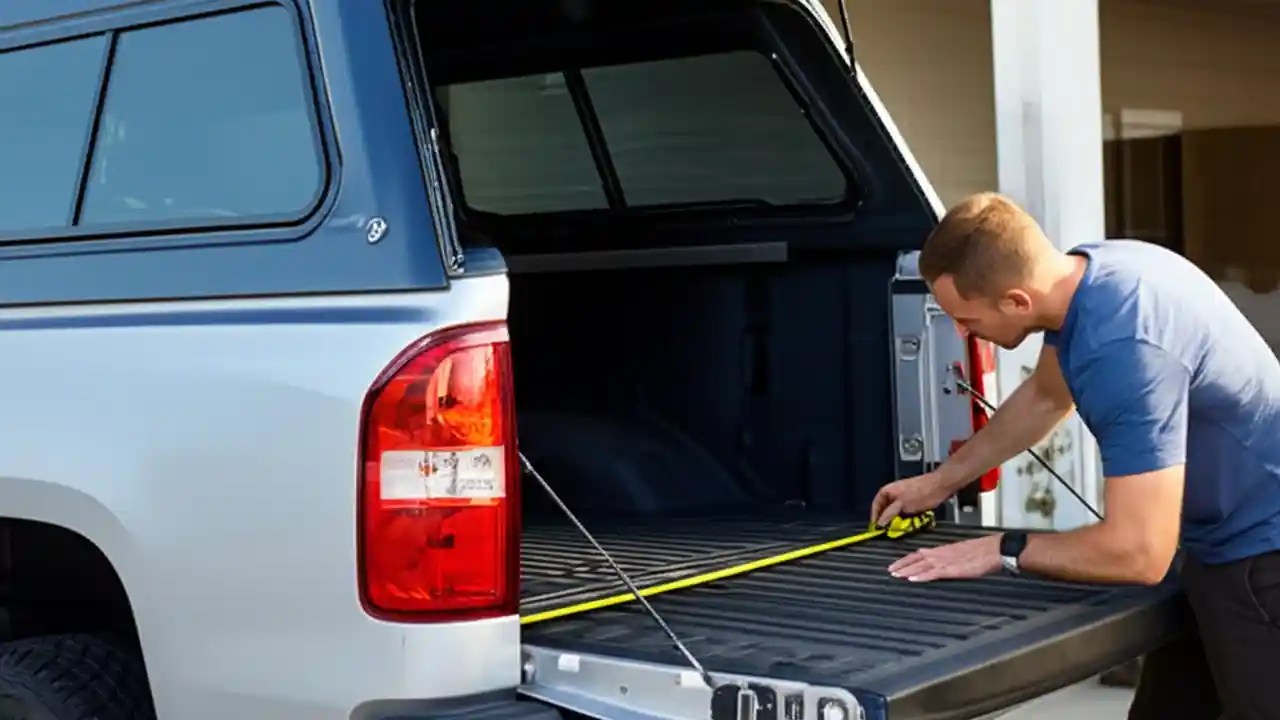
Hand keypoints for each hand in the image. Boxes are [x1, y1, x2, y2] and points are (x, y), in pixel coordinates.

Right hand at [870, 471, 951, 527]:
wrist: (940, 487)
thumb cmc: (921, 491)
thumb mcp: (901, 505)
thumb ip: (888, 515)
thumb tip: (879, 524)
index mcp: (887, 491)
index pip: (875, 508)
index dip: (876, 519)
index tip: (877, 531)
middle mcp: (893, 495)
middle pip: (887, 513)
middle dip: (890, 522)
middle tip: (893, 531)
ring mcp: (903, 499)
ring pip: (898, 515)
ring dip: (902, 522)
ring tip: (907, 526)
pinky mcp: (913, 504)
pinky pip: (907, 515)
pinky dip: (910, 520)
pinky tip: (915, 522)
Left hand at [887, 534, 1002, 582]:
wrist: (994, 549)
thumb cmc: (981, 550)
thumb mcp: (959, 550)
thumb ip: (945, 554)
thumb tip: (933, 556)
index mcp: (942, 549)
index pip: (919, 554)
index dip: (906, 559)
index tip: (895, 564)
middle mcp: (940, 554)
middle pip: (916, 559)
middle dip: (902, 565)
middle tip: (889, 571)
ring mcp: (945, 561)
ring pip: (921, 566)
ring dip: (907, 570)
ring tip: (896, 575)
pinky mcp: (952, 569)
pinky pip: (934, 573)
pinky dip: (922, 576)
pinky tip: (913, 579)